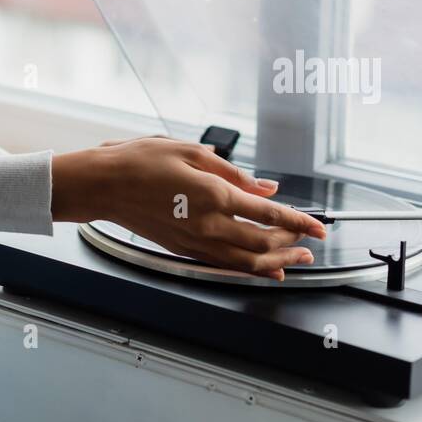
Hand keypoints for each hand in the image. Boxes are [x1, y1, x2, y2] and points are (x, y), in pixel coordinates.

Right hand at [54, 137, 326, 280]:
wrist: (103, 185)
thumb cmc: (140, 161)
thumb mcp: (192, 152)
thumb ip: (233, 172)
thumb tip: (265, 185)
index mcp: (213, 195)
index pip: (268, 213)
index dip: (298, 221)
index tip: (318, 227)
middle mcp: (208, 224)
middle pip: (262, 245)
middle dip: (291, 245)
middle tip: (309, 243)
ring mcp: (195, 242)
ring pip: (246, 262)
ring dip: (276, 263)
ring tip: (295, 262)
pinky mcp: (184, 250)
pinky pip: (225, 265)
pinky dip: (249, 269)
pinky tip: (262, 268)